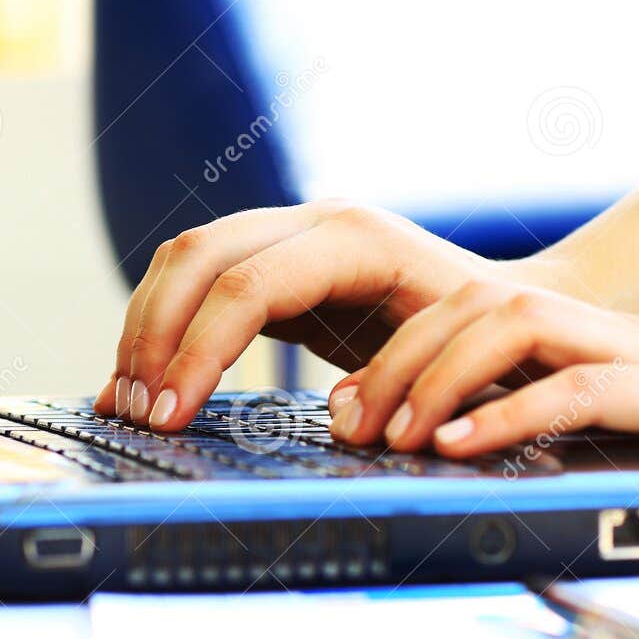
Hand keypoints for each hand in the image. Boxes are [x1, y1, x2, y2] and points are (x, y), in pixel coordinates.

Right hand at [95, 200, 564, 428]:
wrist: (509, 308)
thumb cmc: (490, 344)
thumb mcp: (450, 361)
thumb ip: (395, 380)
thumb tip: (340, 419)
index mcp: (358, 239)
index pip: (248, 285)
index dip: (199, 351)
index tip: (171, 417)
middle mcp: (318, 220)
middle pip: (198, 257)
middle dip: (155, 337)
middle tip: (139, 414)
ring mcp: (293, 232)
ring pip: (186, 259)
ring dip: (147, 329)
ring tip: (129, 403)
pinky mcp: (277, 261)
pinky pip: (200, 278)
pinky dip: (164, 325)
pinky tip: (144, 379)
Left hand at [330, 283, 638, 467]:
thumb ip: (599, 429)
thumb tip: (521, 463)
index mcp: (597, 340)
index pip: (473, 313)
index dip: (399, 349)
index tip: (350, 406)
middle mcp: (609, 333)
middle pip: (471, 307)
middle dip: (392, 361)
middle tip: (345, 423)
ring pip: (510, 328)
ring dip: (435, 376)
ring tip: (391, 433)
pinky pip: (580, 388)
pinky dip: (511, 411)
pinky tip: (461, 443)